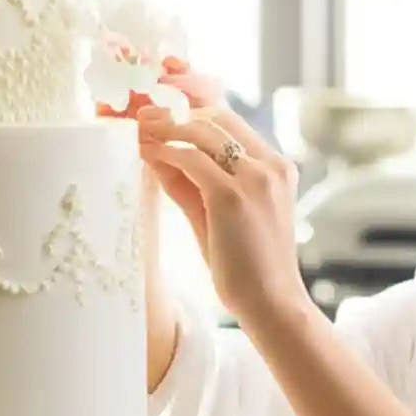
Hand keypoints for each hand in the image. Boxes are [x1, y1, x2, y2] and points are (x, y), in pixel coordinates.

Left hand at [138, 106, 308, 322]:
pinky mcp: (231, 197)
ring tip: (138, 130)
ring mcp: (254, 179)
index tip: (162, 115)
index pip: (231, 121)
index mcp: (277, 167)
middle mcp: (270, 166)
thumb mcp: (221, 215)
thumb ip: (193, 183)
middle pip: (217, 117)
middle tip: (142, 116)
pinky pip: (190, 159)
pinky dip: (164, 152)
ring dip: (165, 127)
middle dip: (175, 112)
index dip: (193, 112)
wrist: (270, 303)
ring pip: (202, 131)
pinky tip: (145, 153)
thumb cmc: (248, 266)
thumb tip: (158, 155)